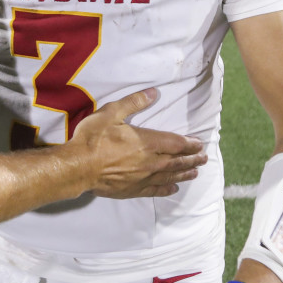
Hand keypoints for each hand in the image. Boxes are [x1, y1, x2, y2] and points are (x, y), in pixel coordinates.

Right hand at [65, 88, 206, 198]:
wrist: (79, 167)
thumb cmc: (93, 138)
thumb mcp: (112, 113)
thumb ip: (133, 103)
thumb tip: (153, 92)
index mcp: (147, 142)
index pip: (176, 143)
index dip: (189, 143)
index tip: (199, 143)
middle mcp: (150, 162)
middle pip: (177, 161)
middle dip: (192, 159)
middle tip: (204, 158)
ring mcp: (143, 178)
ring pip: (170, 176)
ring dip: (184, 174)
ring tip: (195, 173)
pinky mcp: (133, 189)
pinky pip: (156, 190)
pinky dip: (167, 189)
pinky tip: (173, 189)